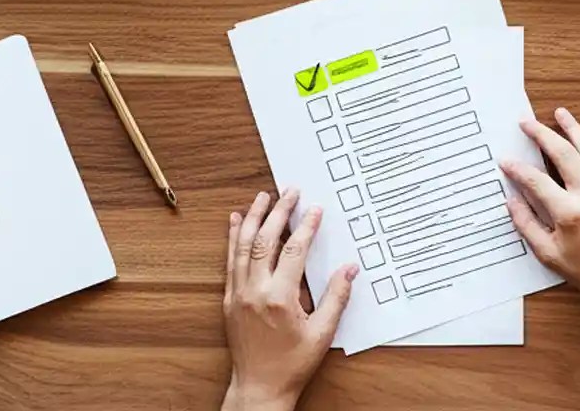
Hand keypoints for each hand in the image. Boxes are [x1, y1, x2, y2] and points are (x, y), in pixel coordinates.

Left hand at [221, 190, 359, 410]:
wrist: (259, 388)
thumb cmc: (291, 364)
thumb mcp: (322, 333)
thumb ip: (337, 298)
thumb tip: (350, 269)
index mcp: (280, 298)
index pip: (294, 250)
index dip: (306, 226)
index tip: (315, 209)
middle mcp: (255, 291)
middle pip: (265, 240)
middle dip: (278, 212)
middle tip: (289, 191)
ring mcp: (238, 294)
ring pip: (243, 246)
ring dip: (252, 218)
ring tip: (262, 197)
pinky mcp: (229, 299)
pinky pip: (230, 261)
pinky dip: (232, 239)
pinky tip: (235, 222)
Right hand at [502, 108, 579, 351]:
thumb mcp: (550, 255)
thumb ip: (527, 224)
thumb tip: (511, 200)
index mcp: (569, 212)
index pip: (536, 180)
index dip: (518, 168)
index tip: (505, 160)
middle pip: (561, 153)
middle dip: (541, 134)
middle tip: (525, 122)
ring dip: (571, 128)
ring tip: (559, 113)